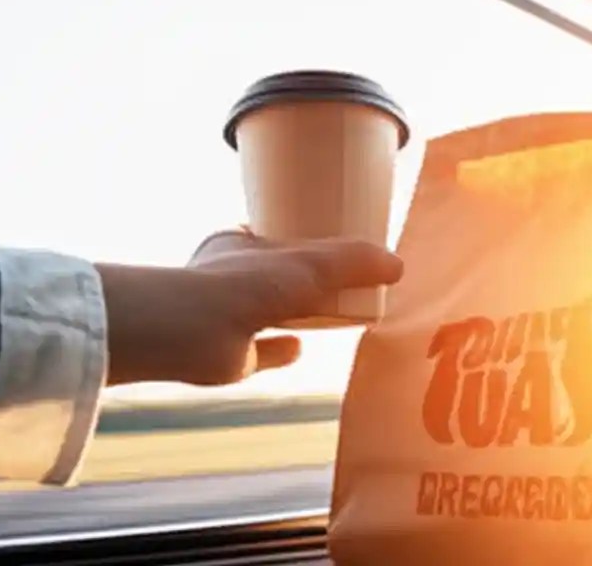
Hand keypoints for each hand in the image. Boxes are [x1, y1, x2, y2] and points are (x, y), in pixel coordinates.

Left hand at [98, 230, 402, 385]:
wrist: (192, 331)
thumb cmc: (246, 284)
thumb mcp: (313, 263)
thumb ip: (356, 261)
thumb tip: (399, 266)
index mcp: (240, 244)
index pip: (275, 235)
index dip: (303, 238)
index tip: (333, 246)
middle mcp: (230, 278)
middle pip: (276, 275)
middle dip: (304, 279)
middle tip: (342, 282)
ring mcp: (226, 318)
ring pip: (267, 312)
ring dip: (295, 314)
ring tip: (330, 315)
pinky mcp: (228, 356)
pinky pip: (259, 353)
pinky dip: (279, 351)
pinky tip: (299, 349)